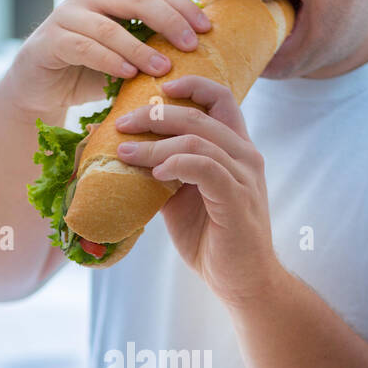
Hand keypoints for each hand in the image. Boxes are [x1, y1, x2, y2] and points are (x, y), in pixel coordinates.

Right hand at [8, 0, 210, 117]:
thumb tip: (199, 55)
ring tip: (164, 68)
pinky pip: (84, 48)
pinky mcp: (51, 41)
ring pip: (110, 27)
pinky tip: (128, 74)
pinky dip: (109, 61)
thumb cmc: (88, 73)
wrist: (39, 90)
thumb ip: (151, 48)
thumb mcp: (126, 57)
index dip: (182, 7)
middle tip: (190, 45)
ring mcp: (67, 16)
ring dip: (140, 49)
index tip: (206, 29)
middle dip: (168, 21)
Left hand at [113, 76, 280, 306]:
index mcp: (236, 150)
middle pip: (200, 114)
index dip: (191, 85)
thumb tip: (126, 155)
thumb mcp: (182, 200)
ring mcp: (244, 177)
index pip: (221, 99)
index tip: (158, 90)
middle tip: (121, 125)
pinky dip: (176, 164)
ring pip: (198, 141)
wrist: (242, 282)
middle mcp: (246, 156)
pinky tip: (154, 174)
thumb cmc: (213, 240)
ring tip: (125, 153)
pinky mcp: (237, 200)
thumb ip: (165, 173)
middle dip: (155, 115)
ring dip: (155, 145)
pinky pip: (205, 168)